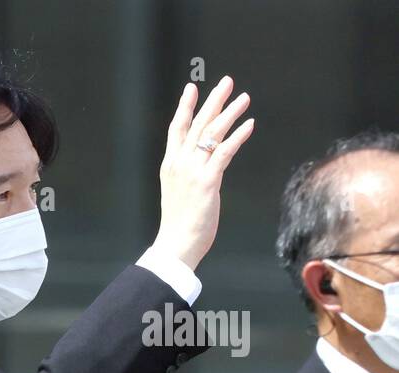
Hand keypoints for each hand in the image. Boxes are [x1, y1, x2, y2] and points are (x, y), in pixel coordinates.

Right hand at [153, 76, 254, 270]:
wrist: (176, 244)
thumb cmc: (180, 224)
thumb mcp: (180, 193)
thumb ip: (190, 174)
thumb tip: (206, 164)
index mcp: (170, 165)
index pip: (177, 129)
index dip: (185, 107)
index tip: (192, 88)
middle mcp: (179, 164)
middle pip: (198, 124)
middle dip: (213, 101)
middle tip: (227, 82)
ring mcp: (191, 171)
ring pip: (212, 134)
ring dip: (230, 113)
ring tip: (244, 98)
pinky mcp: (207, 181)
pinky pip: (224, 152)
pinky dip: (237, 137)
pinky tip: (249, 125)